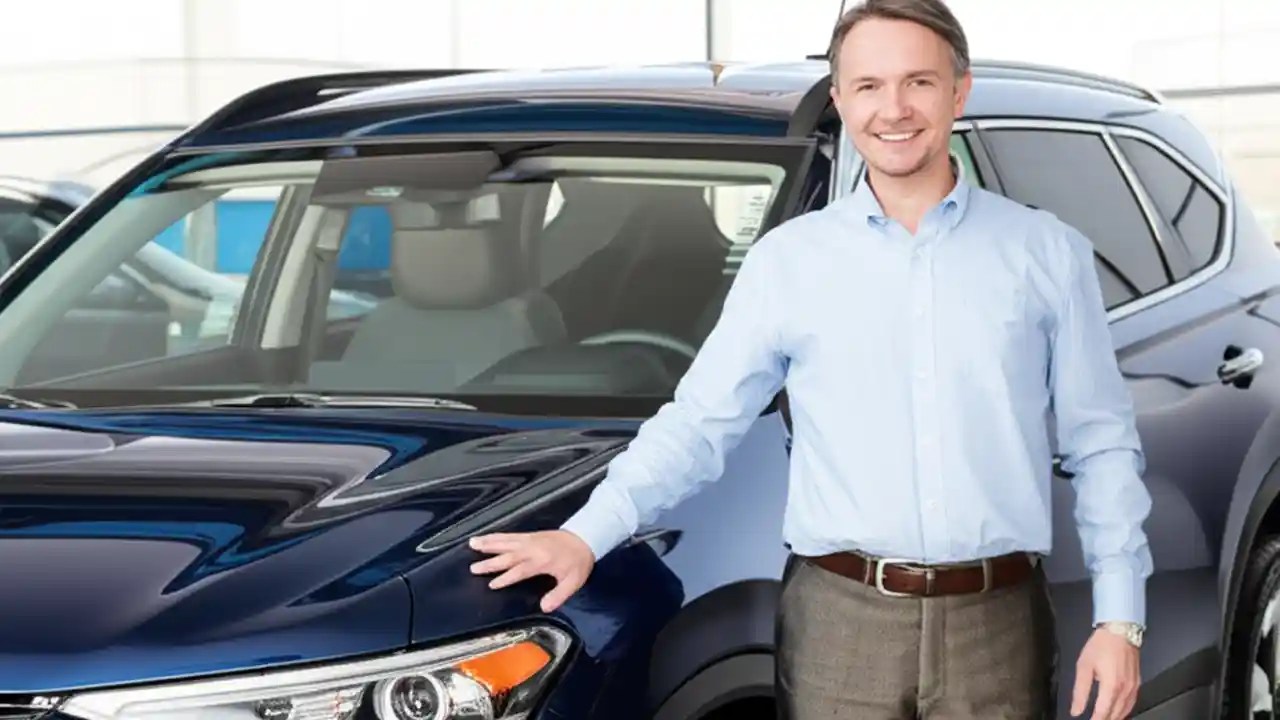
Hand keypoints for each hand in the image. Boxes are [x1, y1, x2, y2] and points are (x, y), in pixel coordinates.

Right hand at [468, 530, 594, 611]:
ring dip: (489, 544)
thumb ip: (558, 595)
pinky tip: (486, 537)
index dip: (506, 578)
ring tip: (472, 544)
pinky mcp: (529, 535)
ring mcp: (530, 540)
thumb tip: (544, 608)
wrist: (585, 537)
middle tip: (474, 568)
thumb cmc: (578, 562)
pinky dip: (497, 536)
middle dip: (491, 563)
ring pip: (505, 542)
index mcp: (541, 561)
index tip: (492, 585)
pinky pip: (510, 535)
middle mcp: (532, 549)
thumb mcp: (573, 582)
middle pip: (508, 556)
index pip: (520, 571)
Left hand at [1071, 626, 1140, 718]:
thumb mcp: (1084, 666)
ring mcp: (1133, 687)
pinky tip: (1117, 713)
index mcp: (1111, 686)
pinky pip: (1131, 703)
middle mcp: (1125, 689)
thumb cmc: (1101, 645)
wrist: (1120, 631)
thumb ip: (1080, 691)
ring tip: (1104, 719)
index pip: (1103, 712)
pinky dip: (1123, 711)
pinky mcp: (1137, 684)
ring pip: (1125, 711)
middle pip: (1115, 714)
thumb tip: (1076, 710)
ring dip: (1114, 717)